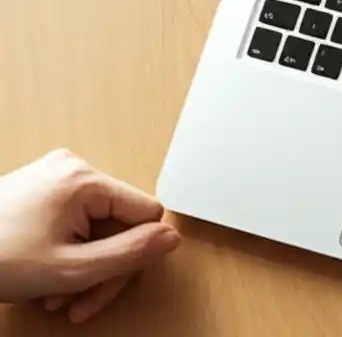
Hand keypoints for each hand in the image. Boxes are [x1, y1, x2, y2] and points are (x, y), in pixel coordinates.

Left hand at [0, 149, 180, 322]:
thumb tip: (171, 238)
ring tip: (55, 294)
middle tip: (77, 302)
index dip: (134, 255)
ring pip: (97, 227)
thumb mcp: (70, 269)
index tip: (104, 285)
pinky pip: (75, 220)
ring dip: (83, 266)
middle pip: (120, 224)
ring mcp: (55, 175)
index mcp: (84, 180)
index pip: (147, 214)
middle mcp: (72, 168)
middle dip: (102, 269)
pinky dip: (67, 251)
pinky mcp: (41, 187)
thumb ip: (129, 254)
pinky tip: (47, 274)